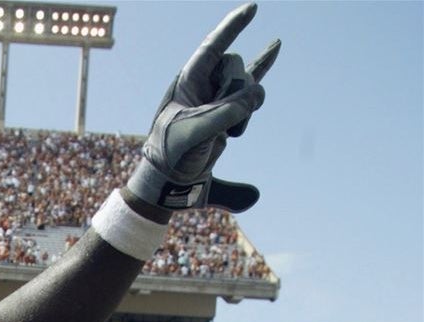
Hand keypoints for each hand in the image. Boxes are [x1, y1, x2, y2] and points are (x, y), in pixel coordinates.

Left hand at [127, 3, 279, 212]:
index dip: (232, 27)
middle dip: (238, 90)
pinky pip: (252, 84)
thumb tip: (258, 95)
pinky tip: (276, 44)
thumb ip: (228, 111)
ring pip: (248, 86)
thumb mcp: (198, 131)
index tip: (252, 7)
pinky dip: (264, 65)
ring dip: (245, 111)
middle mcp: (203, 83)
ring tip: (227, 134)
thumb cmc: (174, 152)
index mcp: (188, 81)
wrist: (171, 177)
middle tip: (221, 120)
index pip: (213, 47)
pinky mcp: (229, 109)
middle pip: (236, 67)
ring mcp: (217, 95)